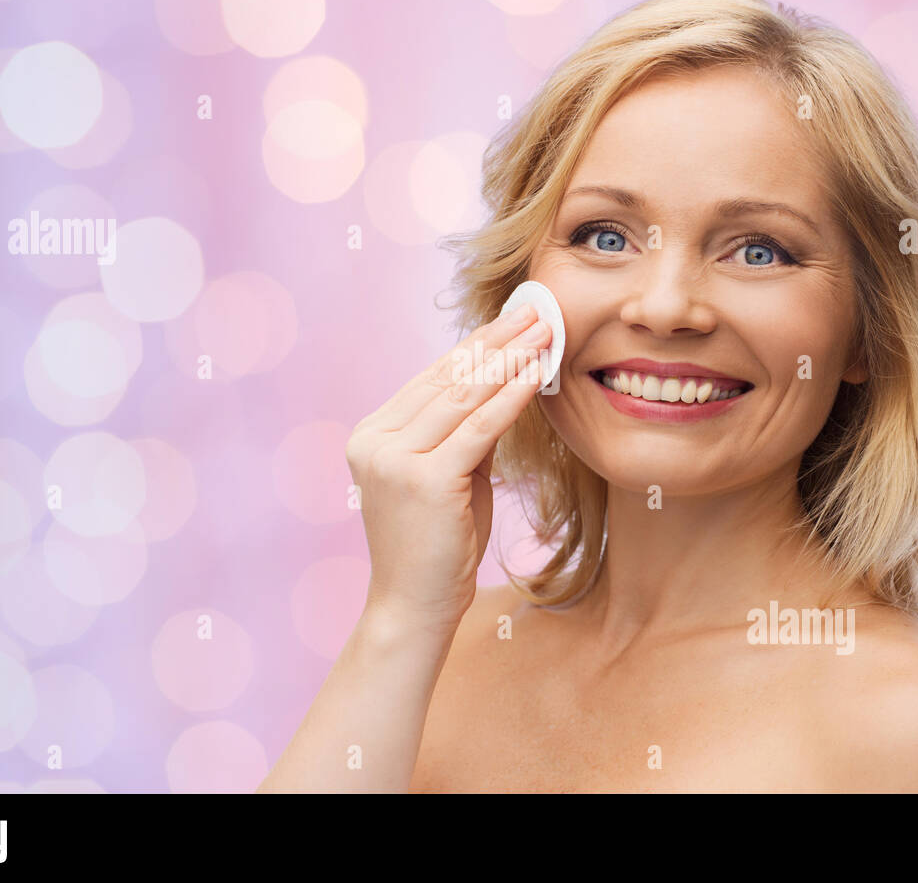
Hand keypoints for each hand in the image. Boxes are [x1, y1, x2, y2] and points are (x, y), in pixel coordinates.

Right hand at [344, 303, 550, 635]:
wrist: (413, 610)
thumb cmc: (436, 548)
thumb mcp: (449, 478)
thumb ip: (464, 434)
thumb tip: (503, 383)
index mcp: (372, 435)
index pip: (432, 379)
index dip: (476, 345)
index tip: (512, 318)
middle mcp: (375, 440)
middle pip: (447, 378)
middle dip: (497, 340)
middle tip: (536, 308)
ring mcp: (394, 458)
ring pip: (463, 396)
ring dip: (510, 358)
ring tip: (546, 330)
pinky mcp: (424, 479)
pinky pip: (479, 428)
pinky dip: (512, 396)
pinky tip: (537, 371)